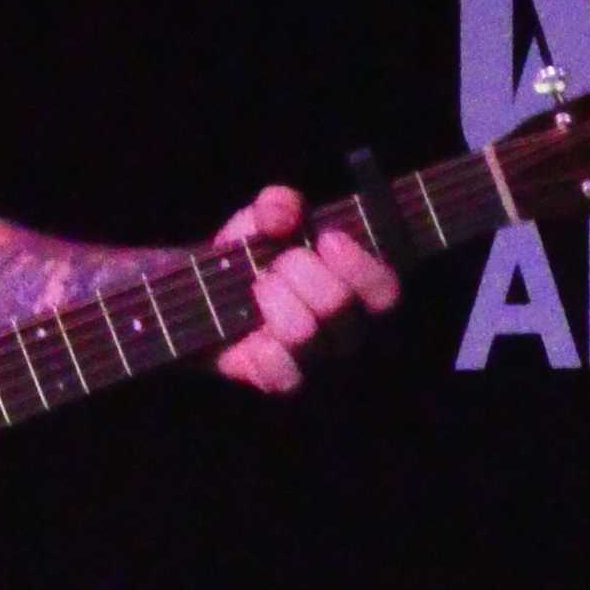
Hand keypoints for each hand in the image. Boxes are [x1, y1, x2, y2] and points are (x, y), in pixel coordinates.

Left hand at [210, 185, 398, 394]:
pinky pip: (281, 373)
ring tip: (258, 287)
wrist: (205, 300)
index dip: (358, 265)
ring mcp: (316, 362)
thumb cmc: (251, 259)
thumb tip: (284, 211)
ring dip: (272, 299)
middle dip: (297, 270)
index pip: (385, 289)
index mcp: (358, 291)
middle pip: (337, 304)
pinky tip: (249, 334)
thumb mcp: (261, 222)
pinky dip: (259, 347)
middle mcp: (346, 331)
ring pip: (304, 333)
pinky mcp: (283, 384)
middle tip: (277, 263)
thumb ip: (277, 205)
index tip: (326, 239)